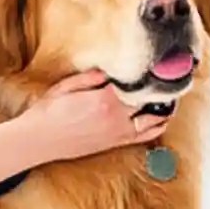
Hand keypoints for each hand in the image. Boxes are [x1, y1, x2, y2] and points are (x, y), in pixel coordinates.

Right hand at [19, 69, 168, 162]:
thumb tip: (110, 70)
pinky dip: (157, 127)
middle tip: (169, 76)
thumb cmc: (48, 112)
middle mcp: (116, 118)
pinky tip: (162, 118)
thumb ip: (91, 77)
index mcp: (105, 99)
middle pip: (149, 101)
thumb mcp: (66, 86)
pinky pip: (144, 136)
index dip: (148, 75)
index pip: (136, 84)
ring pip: (153, 121)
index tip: (158, 65)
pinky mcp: (114, 144)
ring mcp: (117, 133)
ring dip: (164, 108)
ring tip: (171, 96)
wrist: (38, 141)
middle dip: (160, 89)